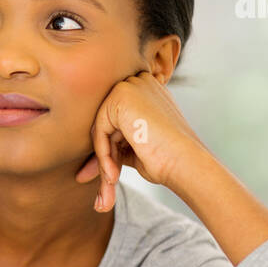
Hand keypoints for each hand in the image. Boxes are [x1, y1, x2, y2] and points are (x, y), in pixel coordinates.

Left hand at [75, 70, 209, 211]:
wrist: (186, 163)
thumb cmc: (166, 161)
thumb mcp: (133, 150)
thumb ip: (111, 145)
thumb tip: (81, 170)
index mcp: (146, 93)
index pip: (115, 122)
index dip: (109, 151)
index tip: (108, 178)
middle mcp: (139, 83)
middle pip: (106, 123)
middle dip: (103, 156)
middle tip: (108, 183)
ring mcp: (132, 86)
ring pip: (101, 127)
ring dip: (104, 159)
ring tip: (112, 183)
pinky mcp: (122, 94)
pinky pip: (100, 129)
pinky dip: (103, 154)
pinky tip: (114, 173)